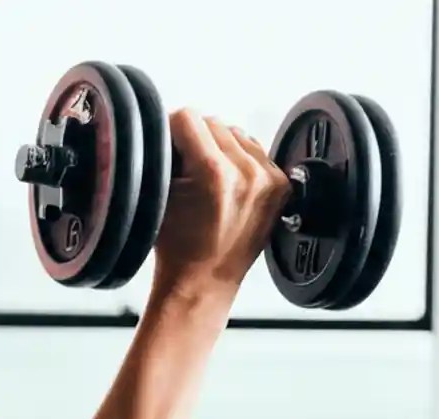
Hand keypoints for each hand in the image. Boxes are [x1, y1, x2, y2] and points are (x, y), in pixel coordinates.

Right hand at [152, 109, 292, 298]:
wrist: (203, 281)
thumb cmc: (176, 247)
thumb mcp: (158, 194)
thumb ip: (164, 152)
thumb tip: (170, 126)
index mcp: (215, 172)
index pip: (187, 117)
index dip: (170, 131)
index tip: (166, 148)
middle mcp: (248, 172)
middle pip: (213, 122)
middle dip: (195, 140)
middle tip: (185, 169)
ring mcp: (269, 179)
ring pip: (235, 133)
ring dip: (218, 147)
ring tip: (207, 178)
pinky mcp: (280, 185)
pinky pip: (254, 151)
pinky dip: (239, 160)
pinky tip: (226, 184)